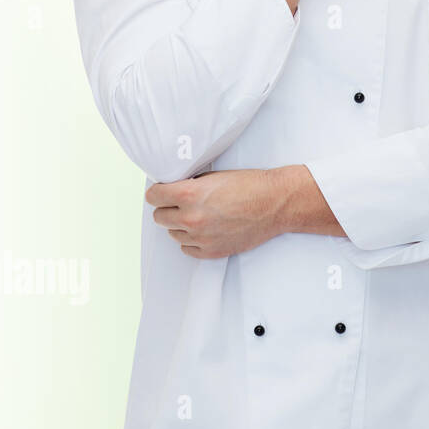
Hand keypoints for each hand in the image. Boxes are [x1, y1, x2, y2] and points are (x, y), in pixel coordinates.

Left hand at [146, 169, 284, 260]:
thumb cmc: (251, 186)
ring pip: (173, 233)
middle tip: (184, 204)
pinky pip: (187, 248)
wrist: (276, 203)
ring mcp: (201, 237)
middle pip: (159, 217)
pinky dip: (193, 240)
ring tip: (202, 216)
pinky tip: (207, 229)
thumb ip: (189, 185)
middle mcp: (191, 218)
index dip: (159, 193)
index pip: (152, 197)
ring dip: (182, 225)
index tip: (164, 193)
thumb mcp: (214, 176)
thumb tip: (171, 191)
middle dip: (169, 209)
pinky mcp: (211, 251)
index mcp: (189, 194)